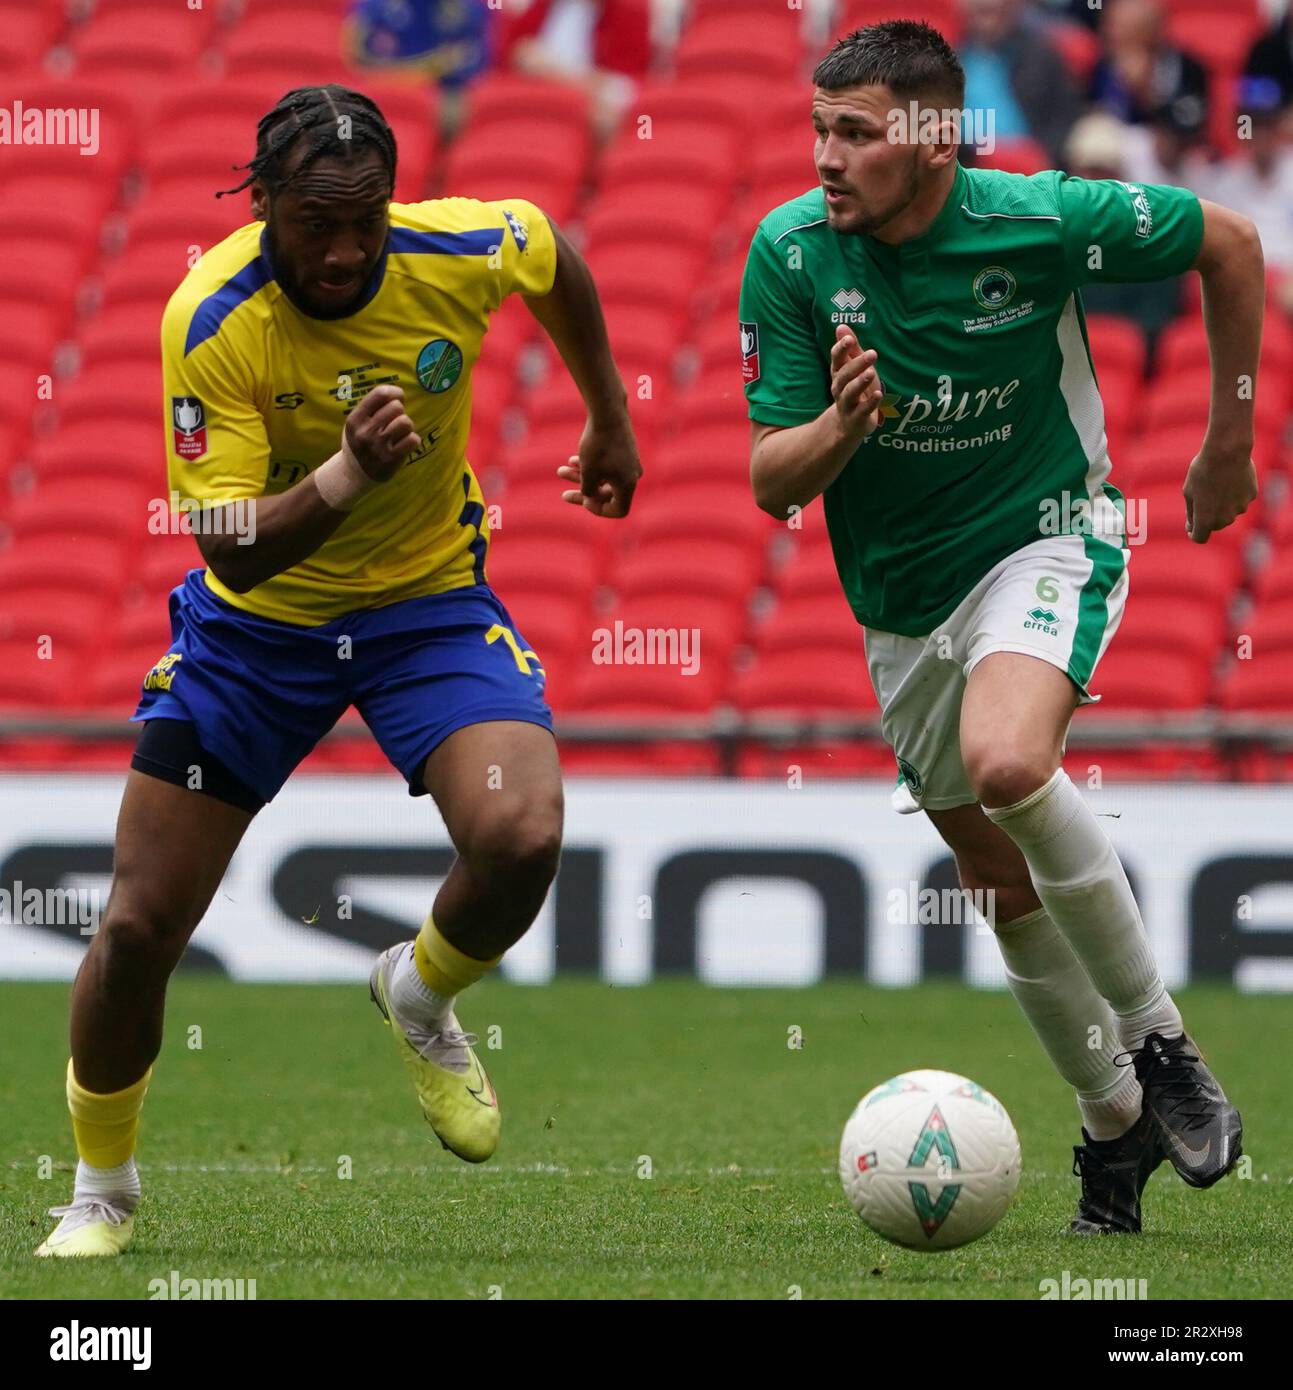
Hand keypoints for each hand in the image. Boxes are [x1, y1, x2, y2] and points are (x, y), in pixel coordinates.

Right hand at [344, 384, 421, 482]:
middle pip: (397, 407)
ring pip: (405, 422)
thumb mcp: (357, 422)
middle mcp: (365, 432)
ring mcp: (378, 446)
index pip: (381, 394)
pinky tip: (405, 444)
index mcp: (355, 419)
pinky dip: (412, 440)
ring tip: (400, 433)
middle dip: (400, 412)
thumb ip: (372, 407)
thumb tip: (398, 394)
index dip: (395, 393)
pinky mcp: (390, 459)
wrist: (354, 473)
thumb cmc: (361, 441)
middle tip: (395, 422)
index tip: (398, 398)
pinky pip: (412, 439)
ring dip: (407, 426)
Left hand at [555, 411, 640, 517]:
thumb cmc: (598, 445)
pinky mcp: (624, 449)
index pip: (618, 510)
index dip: (599, 509)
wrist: (608, 411)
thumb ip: (589, 491)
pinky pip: (607, 464)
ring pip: (604, 477)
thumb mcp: (588, 473)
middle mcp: (632, 475)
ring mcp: (629, 461)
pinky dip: (591, 465)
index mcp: (628, 485)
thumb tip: (590, 495)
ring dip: (582, 477)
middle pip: (607, 494)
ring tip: (560, 471)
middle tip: (563, 494)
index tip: (584, 500)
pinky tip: (572, 459)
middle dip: (584, 492)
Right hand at [831, 327, 883, 441]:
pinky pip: (862, 410)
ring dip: (860, 382)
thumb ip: (849, 349)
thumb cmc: (855, 390)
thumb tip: (841, 325)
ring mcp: (847, 404)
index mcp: (838, 374)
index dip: (841, 349)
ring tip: (871, 372)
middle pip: (844, 375)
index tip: (849, 338)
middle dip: (856, 364)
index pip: (836, 359)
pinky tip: (879, 395)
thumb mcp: (853, 368)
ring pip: (850, 393)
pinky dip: (870, 403)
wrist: (849, 425)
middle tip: (872, 353)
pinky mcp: (856, 419)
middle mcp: (839, 388)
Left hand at [1182, 445, 1256, 543]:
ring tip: (1217, 483)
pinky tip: (1230, 478)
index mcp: (1206, 519)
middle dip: (1208, 517)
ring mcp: (1240, 508)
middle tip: (1202, 497)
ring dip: (1222, 504)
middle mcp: (1225, 518)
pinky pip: (1240, 499)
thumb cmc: (1202, 471)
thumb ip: (1192, 511)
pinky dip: (1234, 493)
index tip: (1191, 526)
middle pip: (1215, 525)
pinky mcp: (1251, 496)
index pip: (1199, 538)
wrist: (1227, 452)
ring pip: (1229, 512)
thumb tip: (1193, 524)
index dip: (1194, 533)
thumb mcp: (1189, 492)